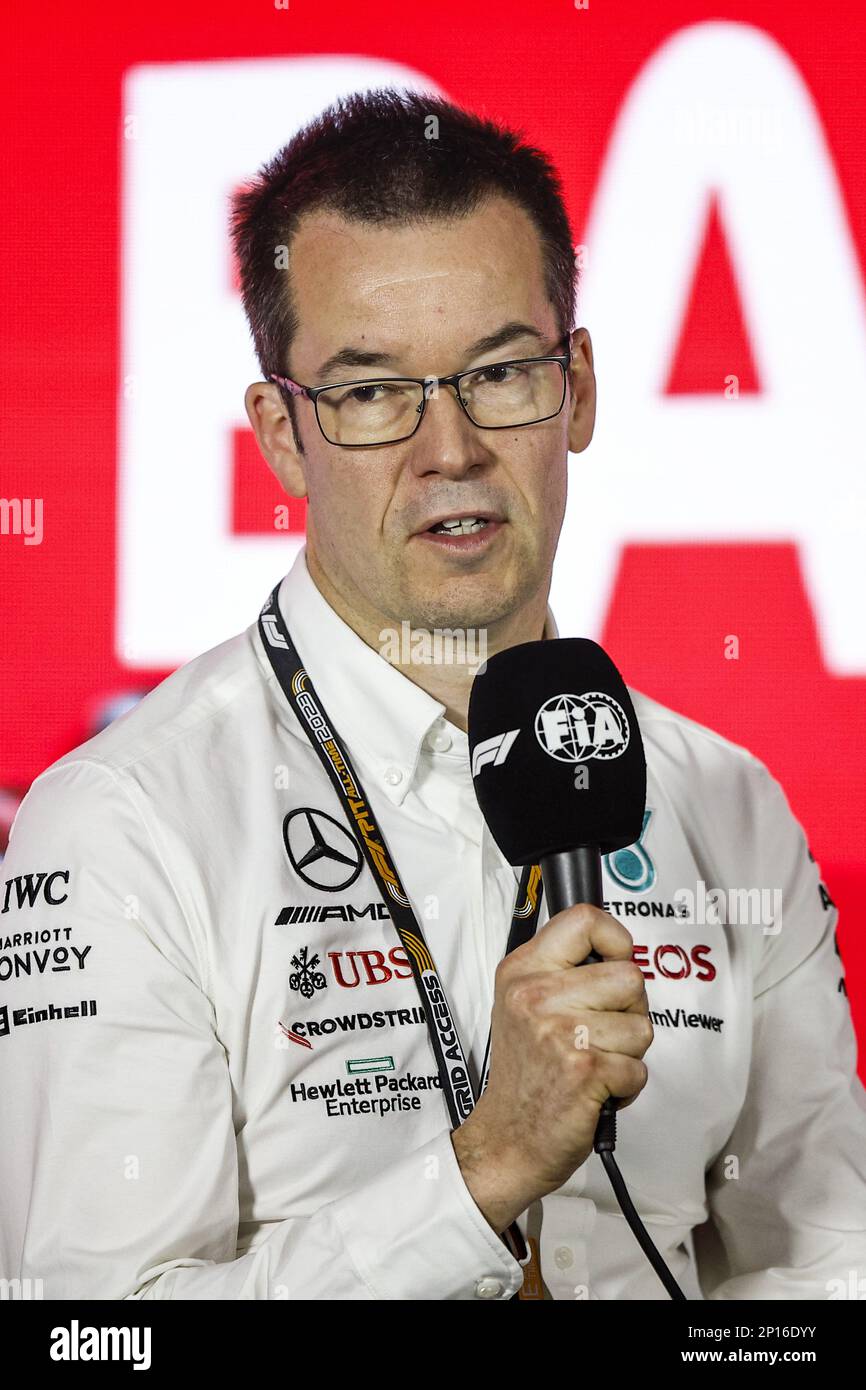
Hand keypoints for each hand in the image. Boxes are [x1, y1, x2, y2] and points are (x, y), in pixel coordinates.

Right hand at [451, 904, 651, 1233]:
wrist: (507, 1138)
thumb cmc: (527, 1073)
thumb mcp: (522, 1004)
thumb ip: (562, 971)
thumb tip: (619, 951)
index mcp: (522, 970)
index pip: (584, 919)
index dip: (616, 941)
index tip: (614, 965)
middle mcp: (536, 995)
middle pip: (630, 977)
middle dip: (630, 1010)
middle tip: (600, 1033)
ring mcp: (560, 1032)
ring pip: (641, 1026)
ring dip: (628, 1053)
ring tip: (593, 1064)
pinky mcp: (584, 1070)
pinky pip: (639, 1068)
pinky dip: (626, 1086)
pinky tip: (595, 1089)